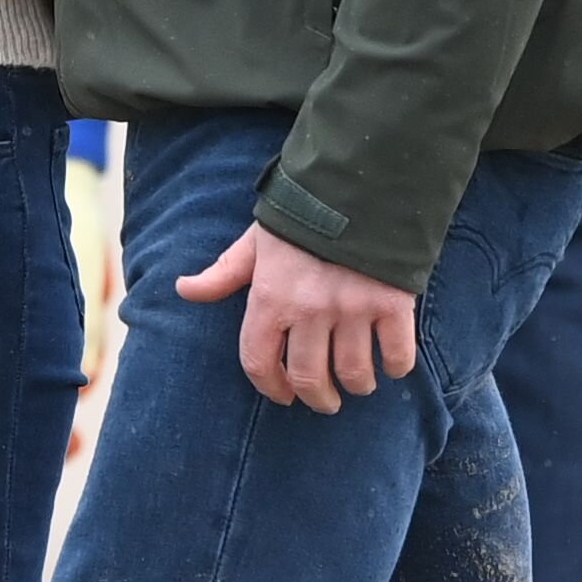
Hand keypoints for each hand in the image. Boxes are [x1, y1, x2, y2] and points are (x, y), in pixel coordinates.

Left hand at [177, 222, 416, 414]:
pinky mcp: (392, 303)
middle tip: (325, 399)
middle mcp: (309, 309)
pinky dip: (396, 367)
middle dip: (318, 398)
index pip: (259, 362)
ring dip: (357, 384)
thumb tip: (184, 288)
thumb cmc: (301, 217)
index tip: (284, 396)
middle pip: (309, 379)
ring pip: (355, 374)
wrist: (355, 182)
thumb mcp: (256, 242)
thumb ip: (224, 273)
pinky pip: (398, 356)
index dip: (271, 387)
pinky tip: (390, 362)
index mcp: (270, 296)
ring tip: (358, 380)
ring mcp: (352, 308)